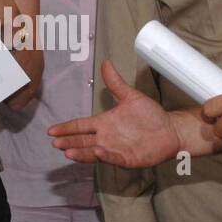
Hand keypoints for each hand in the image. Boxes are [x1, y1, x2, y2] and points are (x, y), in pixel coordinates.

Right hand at [49, 60, 180, 168]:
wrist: (171, 128)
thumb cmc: (150, 114)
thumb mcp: (130, 96)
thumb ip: (115, 83)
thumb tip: (106, 63)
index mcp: (104, 123)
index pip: (81, 126)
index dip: (67, 128)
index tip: (51, 130)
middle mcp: (106, 138)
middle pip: (82, 141)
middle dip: (68, 142)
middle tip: (55, 143)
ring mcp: (116, 149)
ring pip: (93, 152)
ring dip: (81, 152)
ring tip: (68, 152)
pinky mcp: (128, 159)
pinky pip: (114, 158)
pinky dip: (105, 156)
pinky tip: (97, 152)